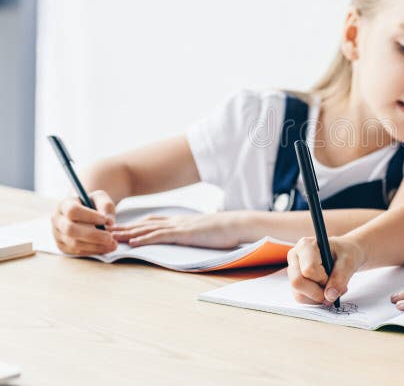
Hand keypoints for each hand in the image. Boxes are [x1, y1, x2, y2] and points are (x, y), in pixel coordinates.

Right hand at [51, 190, 116, 254]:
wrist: (85, 212)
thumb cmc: (93, 203)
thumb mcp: (100, 198)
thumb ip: (105, 206)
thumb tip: (109, 221)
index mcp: (64, 204)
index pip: (72, 211)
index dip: (89, 216)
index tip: (105, 220)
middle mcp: (57, 220)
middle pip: (70, 230)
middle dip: (93, 235)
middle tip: (110, 237)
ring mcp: (58, 235)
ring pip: (74, 243)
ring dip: (95, 246)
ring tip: (113, 244)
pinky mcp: (63, 246)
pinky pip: (76, 252)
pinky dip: (93, 251)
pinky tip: (106, 248)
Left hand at [110, 211, 245, 248]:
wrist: (238, 224)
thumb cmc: (227, 230)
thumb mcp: (207, 232)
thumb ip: (196, 235)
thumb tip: (193, 239)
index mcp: (182, 222)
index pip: (154, 221)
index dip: (136, 224)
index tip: (122, 227)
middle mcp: (177, 221)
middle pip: (145, 223)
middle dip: (125, 227)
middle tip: (106, 230)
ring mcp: (179, 226)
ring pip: (147, 229)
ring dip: (127, 232)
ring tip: (110, 236)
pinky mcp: (183, 233)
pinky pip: (159, 235)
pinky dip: (144, 238)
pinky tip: (132, 242)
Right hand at [287, 236, 365, 304]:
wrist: (345, 253)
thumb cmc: (346, 252)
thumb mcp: (349, 261)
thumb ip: (340, 277)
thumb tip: (329, 297)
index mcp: (305, 245)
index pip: (308, 269)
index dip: (323, 279)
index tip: (334, 275)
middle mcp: (295, 257)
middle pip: (297, 282)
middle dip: (318, 292)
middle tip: (334, 290)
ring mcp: (293, 271)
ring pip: (299, 294)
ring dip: (319, 297)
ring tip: (334, 289)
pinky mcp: (296, 282)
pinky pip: (301, 298)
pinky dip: (316, 300)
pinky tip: (327, 290)